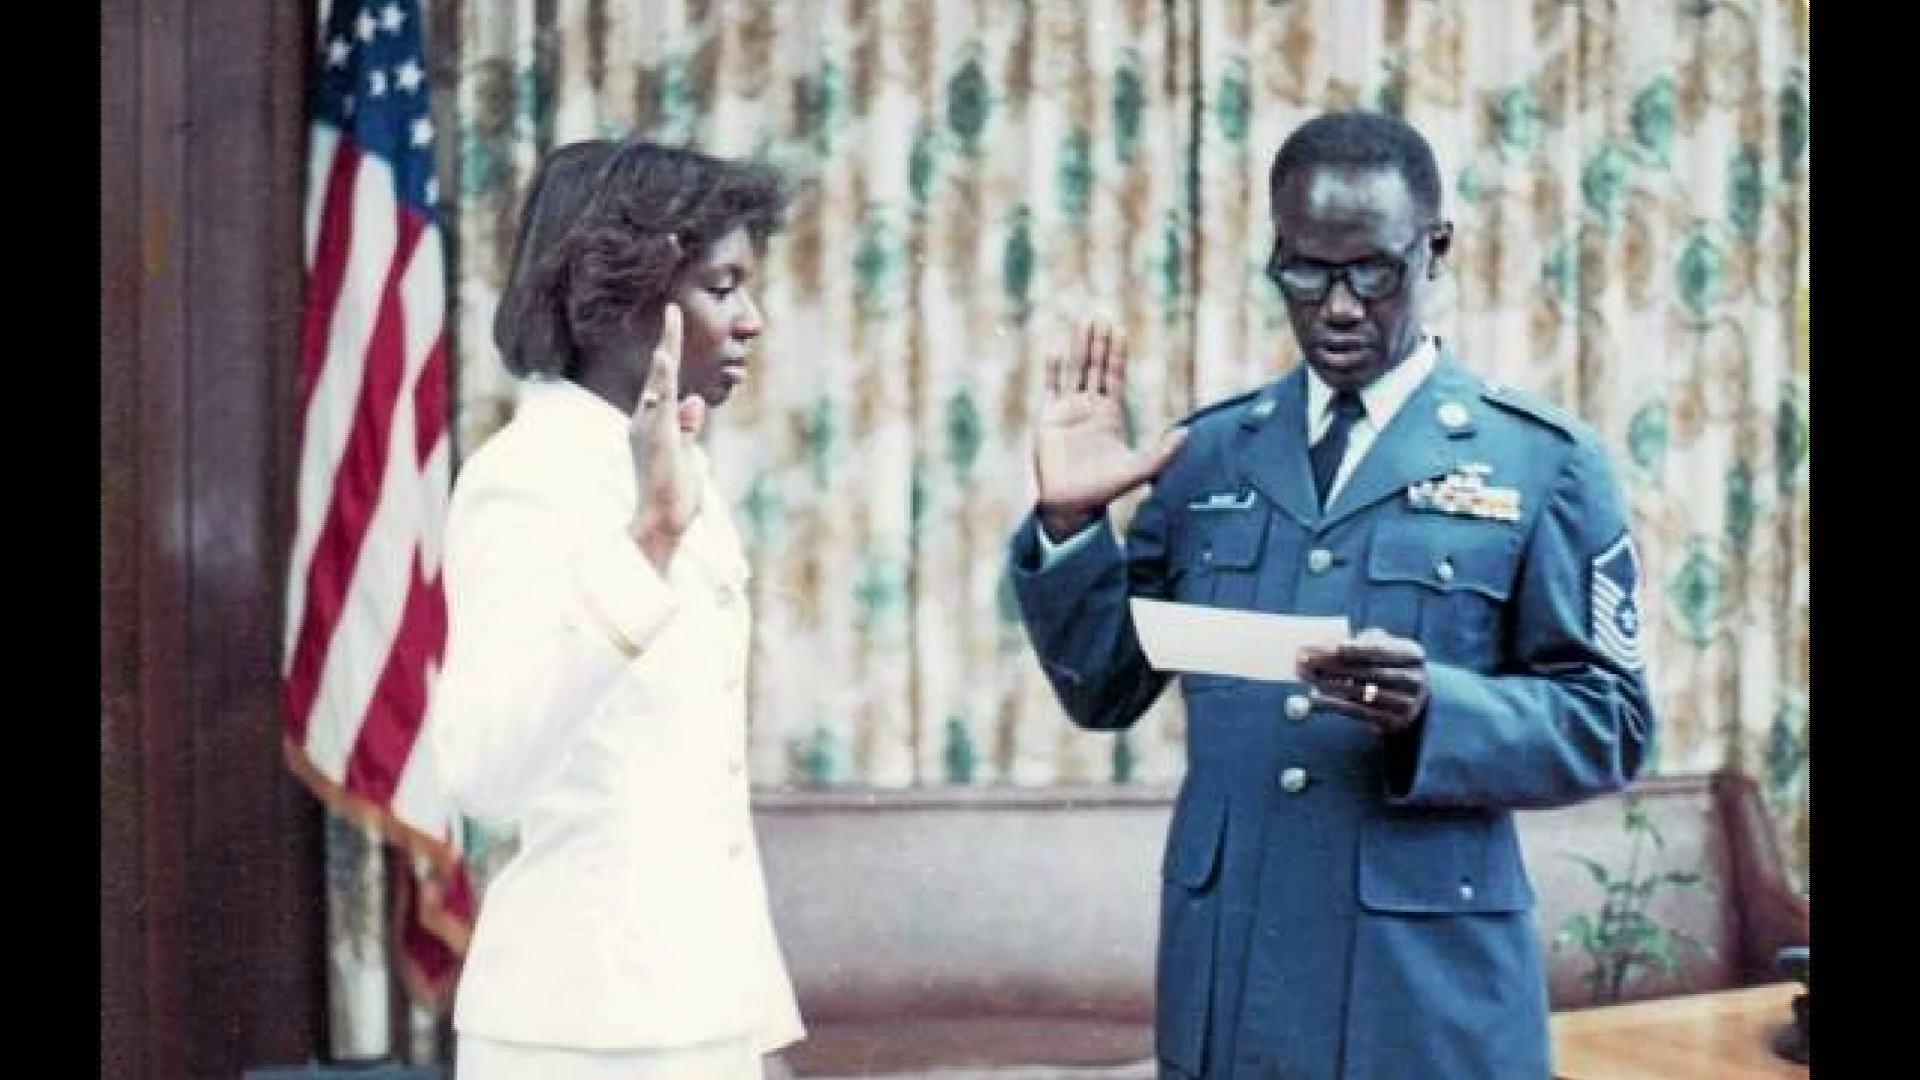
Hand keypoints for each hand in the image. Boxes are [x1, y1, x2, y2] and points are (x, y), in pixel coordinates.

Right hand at [627, 304, 706, 570]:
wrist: (661, 525)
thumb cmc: (673, 496)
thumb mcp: (686, 454)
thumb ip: (688, 428)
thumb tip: (696, 400)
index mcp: (654, 424)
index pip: (665, 383)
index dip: (670, 353)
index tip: (675, 323)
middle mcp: (646, 421)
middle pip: (659, 374)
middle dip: (667, 340)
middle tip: (672, 307)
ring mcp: (649, 428)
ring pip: (658, 382)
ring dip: (666, 351)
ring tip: (671, 318)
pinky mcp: (656, 437)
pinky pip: (660, 402)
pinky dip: (662, 379)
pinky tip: (666, 357)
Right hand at [1033, 316, 1187, 538]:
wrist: (1071, 504)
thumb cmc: (1104, 489)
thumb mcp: (1140, 469)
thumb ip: (1164, 452)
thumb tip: (1188, 433)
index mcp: (1110, 415)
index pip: (1114, 376)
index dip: (1117, 354)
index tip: (1120, 330)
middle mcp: (1089, 408)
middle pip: (1095, 367)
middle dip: (1099, 343)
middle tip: (1101, 316)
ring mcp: (1068, 411)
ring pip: (1075, 371)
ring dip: (1079, 348)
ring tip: (1084, 323)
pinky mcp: (1049, 418)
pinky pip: (1051, 387)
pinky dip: (1054, 368)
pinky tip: (1057, 349)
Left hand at [1296, 628, 1430, 736]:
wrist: (1412, 696)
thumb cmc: (1387, 663)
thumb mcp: (1382, 646)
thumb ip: (1361, 642)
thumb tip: (1329, 645)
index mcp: (1413, 654)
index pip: (1380, 650)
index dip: (1353, 648)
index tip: (1329, 646)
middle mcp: (1414, 679)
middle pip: (1368, 672)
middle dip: (1332, 665)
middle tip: (1303, 660)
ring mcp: (1406, 704)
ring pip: (1361, 693)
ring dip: (1329, 684)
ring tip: (1306, 676)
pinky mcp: (1393, 722)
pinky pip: (1358, 712)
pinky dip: (1334, 703)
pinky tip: (1315, 695)